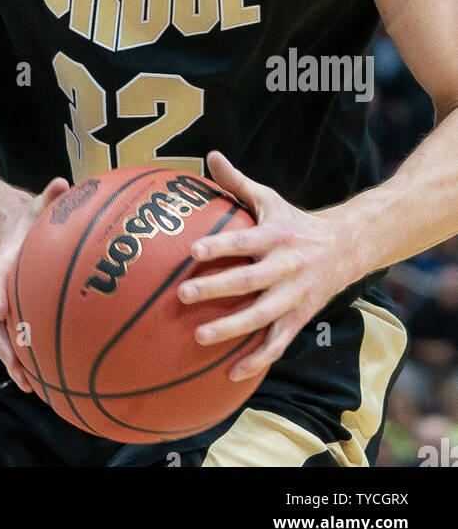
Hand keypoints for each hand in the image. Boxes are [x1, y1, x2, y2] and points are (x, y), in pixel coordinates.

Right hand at [0, 176, 68, 391]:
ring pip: (0, 335)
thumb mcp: (38, 205)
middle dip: (3, 343)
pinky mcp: (15, 313)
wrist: (13, 229)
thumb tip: (61, 182)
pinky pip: (15, 337)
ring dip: (11, 360)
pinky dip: (24, 358)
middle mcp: (2, 286)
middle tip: (18, 366)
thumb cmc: (31, 219)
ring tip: (29, 385)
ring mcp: (5, 302)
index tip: (1, 308)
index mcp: (7, 262)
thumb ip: (49, 196)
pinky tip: (43, 380)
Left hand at [178, 150, 351, 382]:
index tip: (192, 251)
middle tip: (182, 295)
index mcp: (275, 236)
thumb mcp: (269, 198)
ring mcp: (293, 297)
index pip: (244, 240)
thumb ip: (237, 182)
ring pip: (261, 317)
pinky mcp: (299, 319)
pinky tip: (230, 373)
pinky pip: (277, 344)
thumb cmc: (294, 222)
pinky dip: (256, 360)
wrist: (345, 248)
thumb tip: (209, 155)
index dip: (220, 246)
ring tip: (199, 336)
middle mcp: (285, 267)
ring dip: (231, 328)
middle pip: (249, 281)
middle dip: (216, 289)